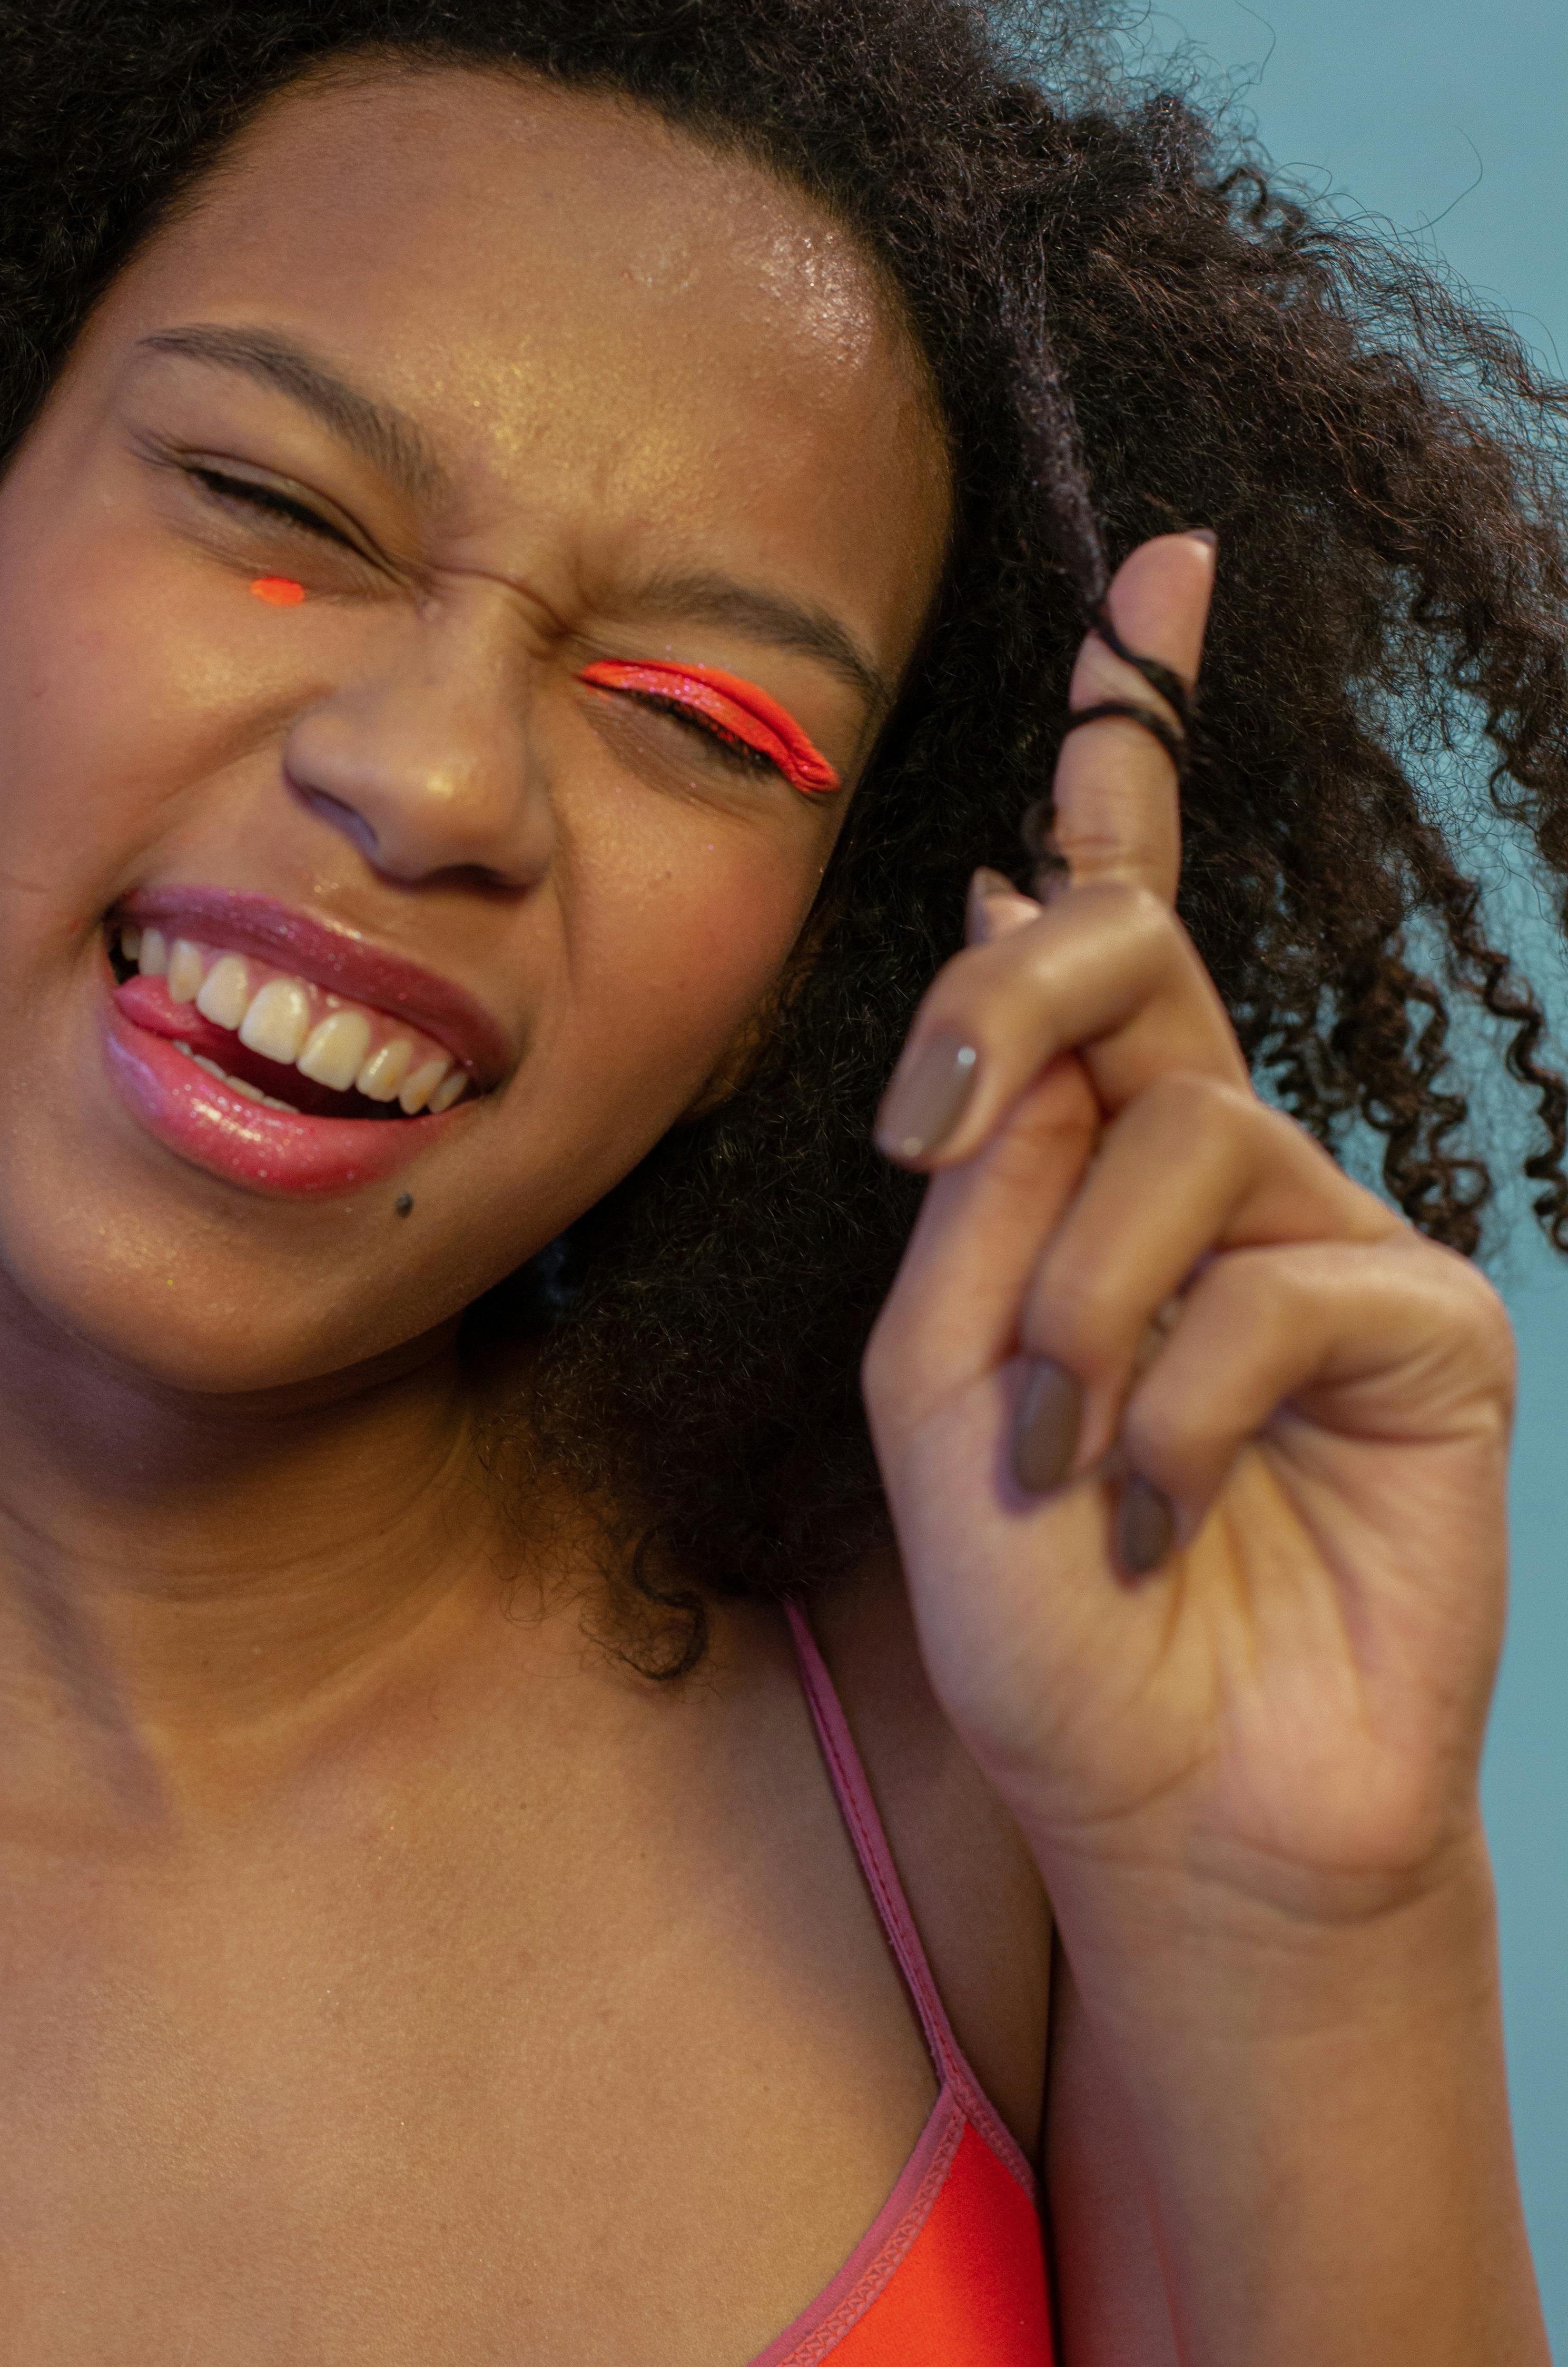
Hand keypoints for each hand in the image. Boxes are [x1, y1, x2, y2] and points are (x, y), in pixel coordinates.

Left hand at [862, 535, 1515, 1929]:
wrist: (1170, 1802)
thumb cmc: (1039, 1615)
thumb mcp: (934, 1381)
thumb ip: (975, 1171)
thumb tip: (1024, 908)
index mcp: (1093, 1167)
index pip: (1115, 927)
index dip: (1134, 739)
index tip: (1155, 564)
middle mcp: (1221, 1168)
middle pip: (1130, 956)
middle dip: (1017, 1010)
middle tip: (943, 1137)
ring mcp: (1335, 1234)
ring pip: (1179, 1146)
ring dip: (1074, 1312)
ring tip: (1063, 1459)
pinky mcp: (1432, 1321)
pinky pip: (1275, 1281)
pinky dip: (1174, 1402)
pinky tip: (1158, 1504)